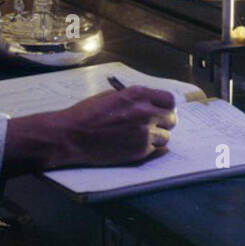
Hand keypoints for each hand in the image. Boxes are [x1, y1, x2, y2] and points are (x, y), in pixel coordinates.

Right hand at [3, 86, 176, 175]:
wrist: (72, 136)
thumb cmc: (87, 114)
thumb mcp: (111, 96)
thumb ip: (134, 98)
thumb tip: (149, 103)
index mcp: (137, 94)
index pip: (169, 100)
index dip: (165, 105)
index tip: (161, 109)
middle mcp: (145, 112)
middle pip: (171, 118)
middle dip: (164, 121)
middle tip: (154, 123)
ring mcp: (144, 133)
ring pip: (166, 136)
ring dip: (157, 136)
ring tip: (141, 135)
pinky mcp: (140, 151)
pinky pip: (155, 149)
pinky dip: (148, 147)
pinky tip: (133, 143)